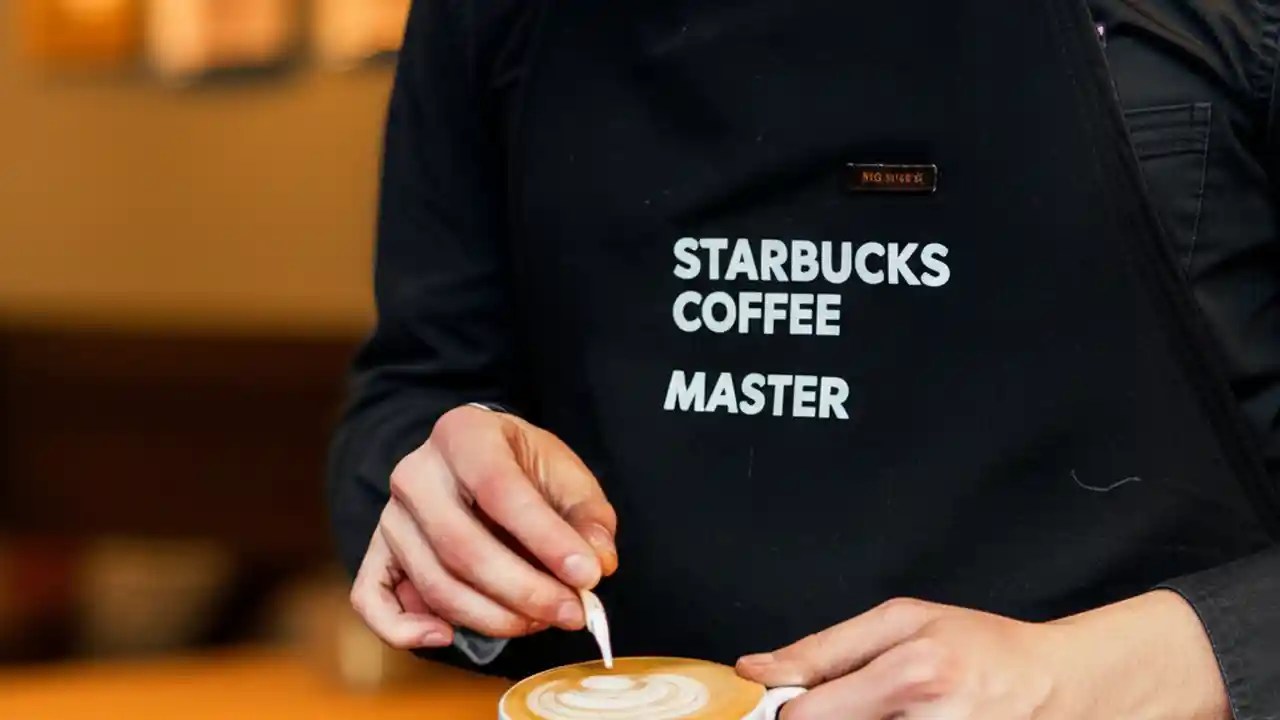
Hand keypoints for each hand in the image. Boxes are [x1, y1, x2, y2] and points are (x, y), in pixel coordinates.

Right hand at [350, 405, 617, 649]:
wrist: (473, 460)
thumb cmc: (522, 468)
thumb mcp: (566, 474)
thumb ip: (588, 517)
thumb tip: (598, 563)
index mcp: (464, 434)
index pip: (501, 491)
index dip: (546, 539)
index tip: (587, 576)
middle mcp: (416, 473)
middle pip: (463, 547)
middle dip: (525, 591)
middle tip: (572, 613)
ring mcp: (390, 515)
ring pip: (436, 583)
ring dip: (493, 617)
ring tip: (541, 620)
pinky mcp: (377, 552)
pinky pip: (373, 600)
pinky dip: (404, 629)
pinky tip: (447, 637)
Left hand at [736, 592, 1228, 719]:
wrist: (1051, 682)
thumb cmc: (977, 644)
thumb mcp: (899, 620)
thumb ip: (823, 648)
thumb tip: (757, 669)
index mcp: (914, 673)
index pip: (810, 717)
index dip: (787, 710)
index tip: (788, 701)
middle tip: (854, 703)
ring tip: (884, 709)